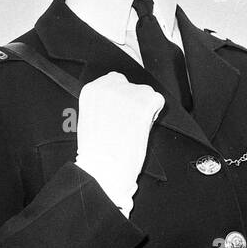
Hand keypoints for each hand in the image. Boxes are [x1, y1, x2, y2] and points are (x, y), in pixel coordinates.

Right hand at [74, 73, 163, 217]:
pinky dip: (154, 114)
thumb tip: (116, 104)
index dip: (120, 98)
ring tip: (133, 128)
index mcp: (91, 90)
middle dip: (132, 102)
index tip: (119, 111)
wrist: (105, 166)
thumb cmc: (96, 153)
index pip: (112, 81)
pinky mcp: (146, 100)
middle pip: (130, 85)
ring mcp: (129, 91)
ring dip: (143, 108)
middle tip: (127, 123)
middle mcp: (109, 85)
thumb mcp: (89, 121)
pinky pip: (158, 102)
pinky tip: (142, 127)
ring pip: (145, 93)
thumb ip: (102, 105)